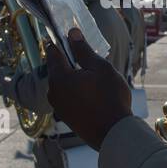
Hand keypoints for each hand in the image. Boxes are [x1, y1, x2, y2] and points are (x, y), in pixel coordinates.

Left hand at [45, 28, 131, 150]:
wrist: (114, 134)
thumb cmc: (110, 98)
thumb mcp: (100, 68)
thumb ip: (83, 50)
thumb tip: (72, 33)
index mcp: (58, 77)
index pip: (53, 51)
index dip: (62, 42)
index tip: (74, 40)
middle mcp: (53, 92)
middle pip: (58, 69)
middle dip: (72, 63)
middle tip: (93, 64)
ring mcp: (58, 106)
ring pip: (64, 84)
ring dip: (76, 79)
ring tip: (97, 83)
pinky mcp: (66, 117)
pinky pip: (68, 97)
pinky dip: (77, 93)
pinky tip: (95, 96)